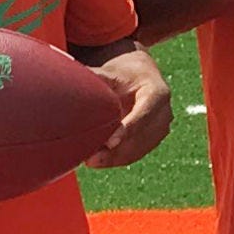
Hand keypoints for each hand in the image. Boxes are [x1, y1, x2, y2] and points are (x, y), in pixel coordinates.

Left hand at [87, 52, 174, 170]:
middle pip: (141, 137)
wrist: (141, 78)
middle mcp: (164, 113)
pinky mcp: (153, 141)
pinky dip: (116, 159)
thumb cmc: (123, 73)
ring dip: (114, 159)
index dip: (128, 130)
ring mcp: (161, 129)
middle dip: (117, 151)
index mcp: (157, 93)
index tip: (110, 142)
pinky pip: (135, 154)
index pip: (144, 114)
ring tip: (90, 161)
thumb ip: (96, 78)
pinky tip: (97, 161)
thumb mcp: (112, 72)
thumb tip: (69, 75)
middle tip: (91, 159)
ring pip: (138, 150)